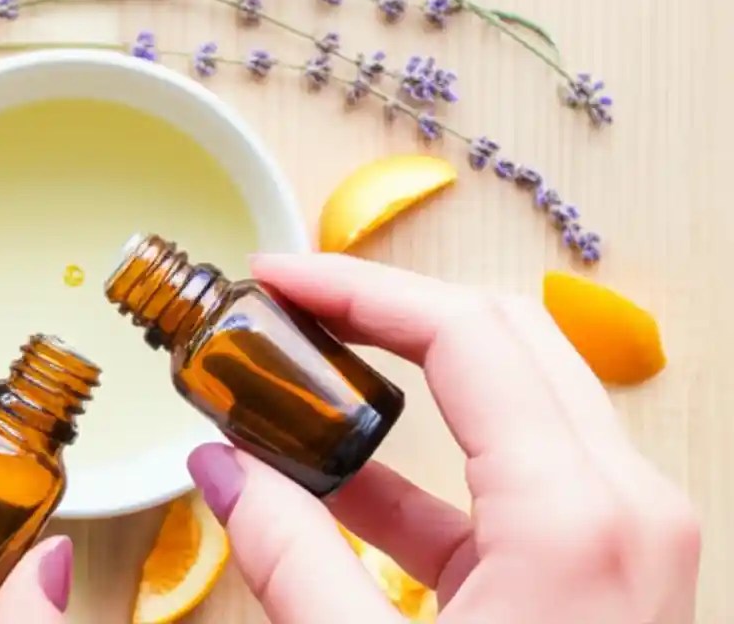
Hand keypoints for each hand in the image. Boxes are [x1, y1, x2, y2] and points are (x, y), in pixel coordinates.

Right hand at [187, 254, 700, 623]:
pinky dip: (422, 467)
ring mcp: (625, 537)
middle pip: (503, 338)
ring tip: (295, 379)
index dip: (356, 289)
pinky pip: (509, 483)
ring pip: (512, 400)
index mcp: (577, 517)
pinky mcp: (600, 570)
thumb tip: (220, 468)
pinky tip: (331, 474)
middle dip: (386, 311)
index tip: (276, 277)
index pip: (464, 333)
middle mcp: (624, 507)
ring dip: (402, 383)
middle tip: (288, 306)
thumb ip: (285, 556)